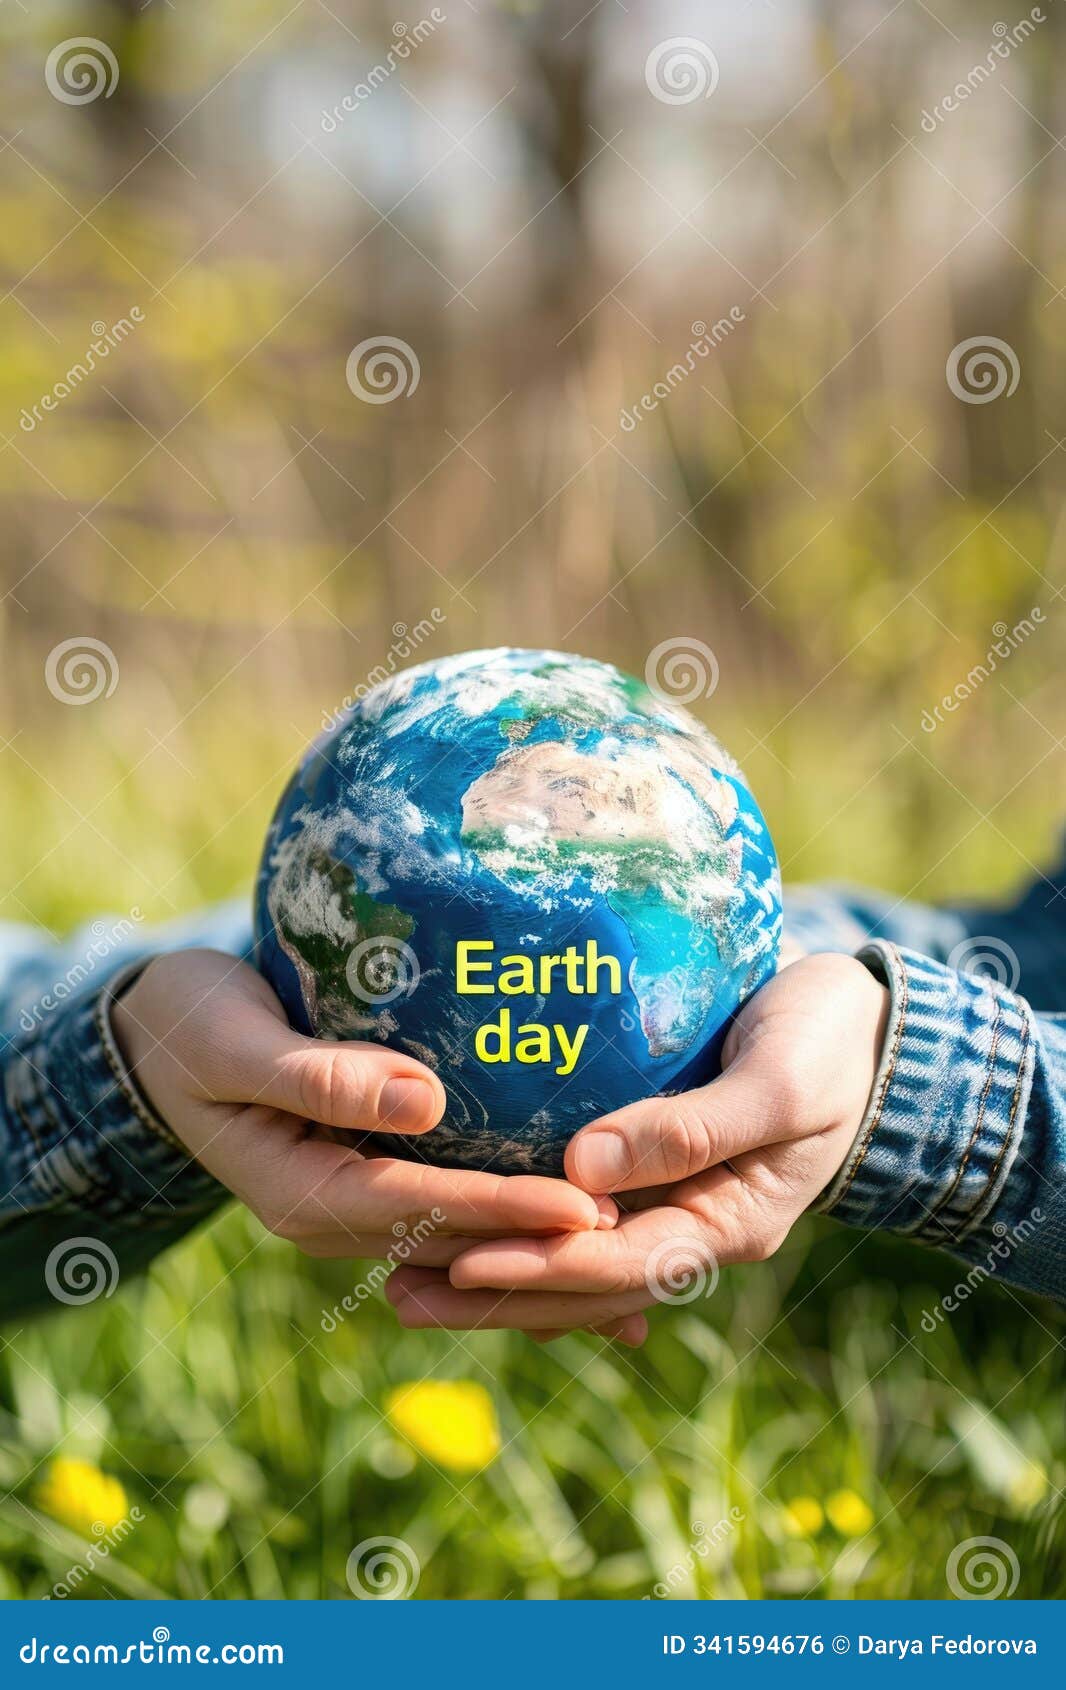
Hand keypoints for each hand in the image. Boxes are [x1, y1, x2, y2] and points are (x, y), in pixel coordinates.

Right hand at [112, 949, 615, 1272]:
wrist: (158, 1038)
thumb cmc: (190, 1026)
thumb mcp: (235, 1043)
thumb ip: (320, 1074)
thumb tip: (421, 1100)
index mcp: (300, 1192)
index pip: (419, 1209)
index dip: (502, 1211)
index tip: (582, 1209)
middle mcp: (334, 1215)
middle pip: (455, 1245)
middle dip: (543, 1248)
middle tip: (643, 1239)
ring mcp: (357, 1204)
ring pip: (465, 1242)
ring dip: (543, 1252)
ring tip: (644, 1255)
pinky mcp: (376, 1178)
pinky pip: (456, 1213)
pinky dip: (519, 1228)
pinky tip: (591, 1234)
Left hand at [386, 954, 888, 1340]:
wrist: (872, 1032)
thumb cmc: (831, 1046)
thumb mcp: (779, 1083)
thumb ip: (693, 1128)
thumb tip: (585, 1168)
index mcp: (730, 1221)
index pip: (622, 1263)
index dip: (543, 1266)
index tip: (465, 1262)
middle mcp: (694, 1229)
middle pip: (582, 1282)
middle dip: (493, 1290)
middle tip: (397, 1291)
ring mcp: (673, 1206)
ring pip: (572, 1259)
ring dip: (492, 1271)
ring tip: (398, 1277)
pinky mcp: (654, 1172)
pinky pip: (581, 1220)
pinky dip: (523, 1230)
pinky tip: (460, 1231)